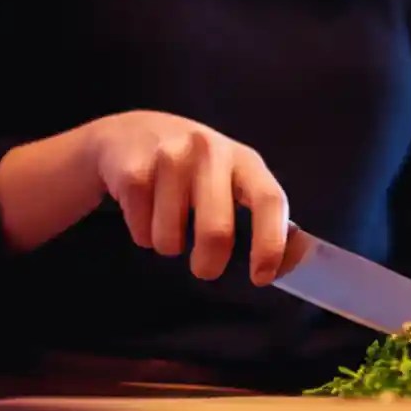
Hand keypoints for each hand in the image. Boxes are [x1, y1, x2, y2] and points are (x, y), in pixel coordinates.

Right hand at [87, 110, 287, 283]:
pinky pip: (140, 230)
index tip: (261, 276)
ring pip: (170, 238)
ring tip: (167, 224)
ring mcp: (169, 157)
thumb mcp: (229, 178)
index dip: (270, 243)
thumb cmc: (190, 166)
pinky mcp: (132, 170)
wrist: (125, 134)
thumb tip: (285, 263)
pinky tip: (143, 210)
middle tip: (205, 269)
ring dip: (168, 246)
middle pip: (216, 231)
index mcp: (244, 160)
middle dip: (210, 264)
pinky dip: (141, 234)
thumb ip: (256, 213)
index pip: (268, 201)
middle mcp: (210, 152)